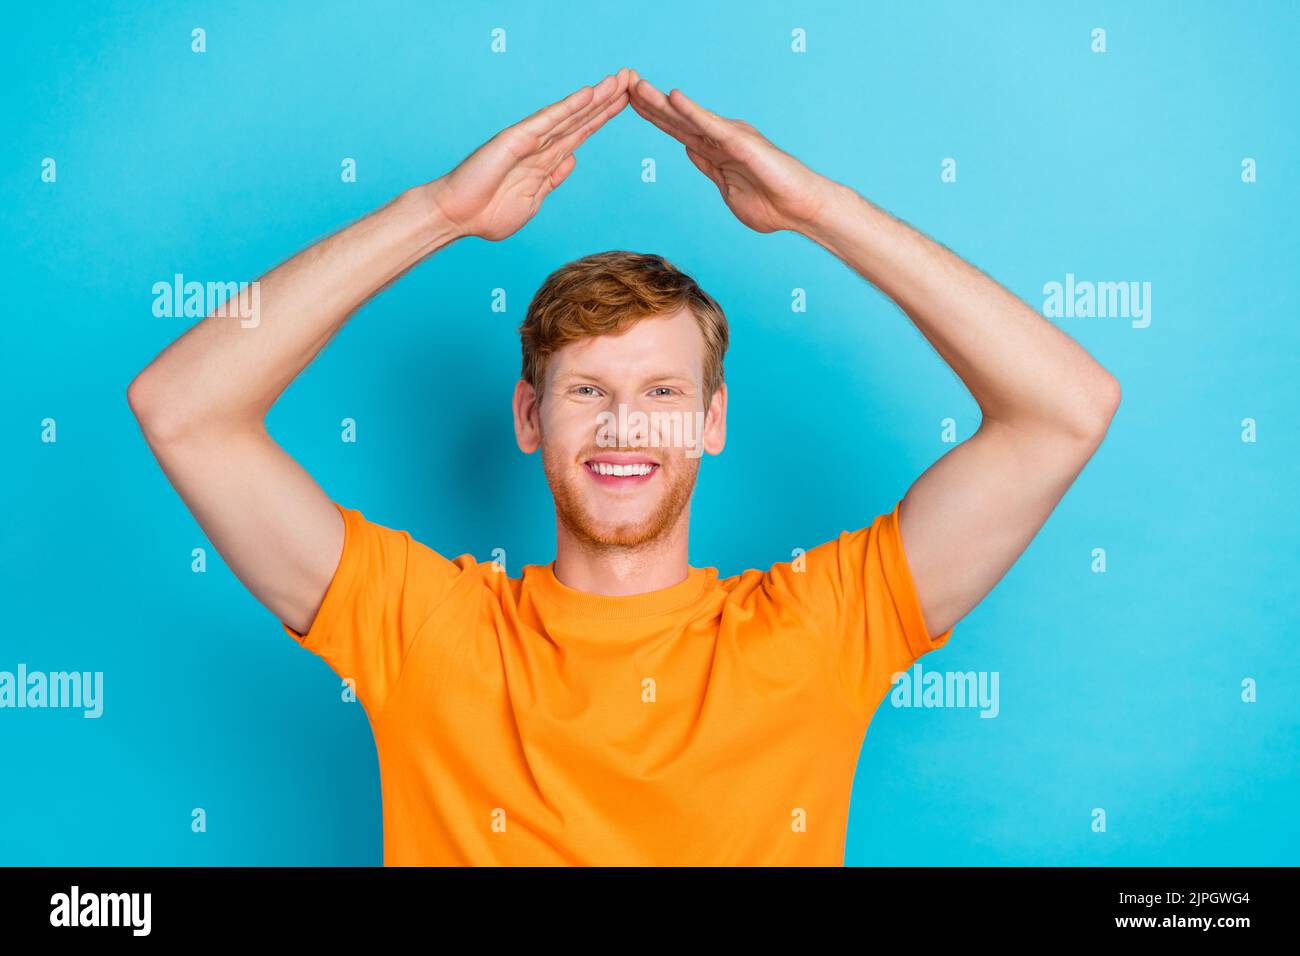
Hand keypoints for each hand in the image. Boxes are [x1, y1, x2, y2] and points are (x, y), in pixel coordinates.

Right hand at [429, 68, 631, 240]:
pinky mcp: (516, 139)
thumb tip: (570, 160)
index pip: (582, 133)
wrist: (457, 217)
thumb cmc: (487, 214)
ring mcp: (529, 140)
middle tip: (633, 78)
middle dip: (608, 99)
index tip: (628, 102)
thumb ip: (552, 180)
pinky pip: (548, 120)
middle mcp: (541, 146)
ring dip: (596, 97)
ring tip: (620, 79)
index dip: (604, 117)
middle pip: (582, 118)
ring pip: (570, 114)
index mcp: (546, 161)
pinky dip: (569, 107)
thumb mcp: (532, 201)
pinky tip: (589, 94)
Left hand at [627, 70, 834, 234]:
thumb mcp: (727, 188)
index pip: (676, 130)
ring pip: (688, 117)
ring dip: (661, 102)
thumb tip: (690, 150)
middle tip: (623, 82)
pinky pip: (711, 125)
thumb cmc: (771, 204)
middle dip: (648, 102)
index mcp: (715, 151)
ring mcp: (730, 138)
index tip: (628, 102)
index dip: (653, 116)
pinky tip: (673, 98)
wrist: (800, 210)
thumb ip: (708, 168)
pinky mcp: (741, 142)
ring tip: (637, 85)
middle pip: (676, 118)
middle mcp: (720, 138)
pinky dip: (691, 112)